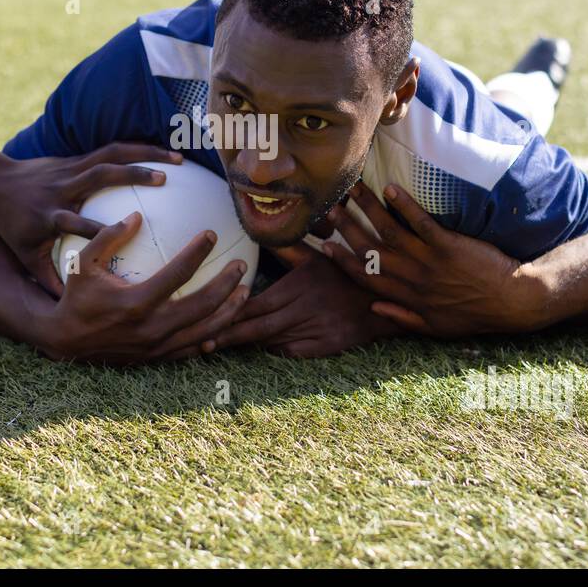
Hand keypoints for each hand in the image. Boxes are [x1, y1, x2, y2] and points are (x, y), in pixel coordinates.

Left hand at [0, 143, 184, 297]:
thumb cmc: (15, 228)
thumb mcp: (28, 256)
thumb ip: (50, 280)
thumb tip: (73, 311)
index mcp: (51, 217)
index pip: (79, 223)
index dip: (105, 228)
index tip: (136, 229)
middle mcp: (63, 189)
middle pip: (99, 177)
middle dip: (132, 175)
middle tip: (165, 179)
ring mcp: (70, 170)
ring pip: (110, 156)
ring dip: (145, 154)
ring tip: (179, 159)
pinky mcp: (75, 158)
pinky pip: (111, 150)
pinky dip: (139, 148)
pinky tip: (166, 151)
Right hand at [36, 211, 250, 364]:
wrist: (65, 342)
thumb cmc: (76, 296)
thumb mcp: (84, 263)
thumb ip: (109, 237)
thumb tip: (137, 215)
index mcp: (136, 303)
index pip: (178, 273)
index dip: (198, 252)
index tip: (211, 234)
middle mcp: (151, 328)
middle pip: (202, 305)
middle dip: (227, 284)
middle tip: (241, 265)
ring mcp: (157, 347)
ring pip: (205, 330)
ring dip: (229, 311)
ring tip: (244, 291)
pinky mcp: (158, 358)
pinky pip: (193, 348)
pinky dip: (213, 334)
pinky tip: (225, 320)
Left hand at [208, 243, 396, 357]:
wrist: (387, 296)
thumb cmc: (347, 271)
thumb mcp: (318, 255)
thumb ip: (288, 249)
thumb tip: (262, 234)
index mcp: (299, 283)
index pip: (256, 302)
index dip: (229, 313)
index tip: (205, 319)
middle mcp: (305, 307)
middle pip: (258, 326)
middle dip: (228, 335)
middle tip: (200, 343)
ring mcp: (316, 328)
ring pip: (273, 340)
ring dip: (246, 345)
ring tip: (218, 348)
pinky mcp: (326, 345)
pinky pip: (293, 351)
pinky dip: (274, 351)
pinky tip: (257, 351)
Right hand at [321, 182, 542, 337]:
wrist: (511, 302)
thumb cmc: (475, 315)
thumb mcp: (435, 328)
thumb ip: (401, 317)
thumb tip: (374, 307)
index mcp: (407, 298)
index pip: (366, 277)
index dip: (343, 261)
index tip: (325, 245)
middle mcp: (412, 279)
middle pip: (370, 250)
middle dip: (347, 227)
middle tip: (329, 208)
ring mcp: (429, 261)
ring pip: (390, 232)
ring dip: (369, 208)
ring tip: (353, 188)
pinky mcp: (448, 245)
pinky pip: (421, 222)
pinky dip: (404, 205)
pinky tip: (390, 189)